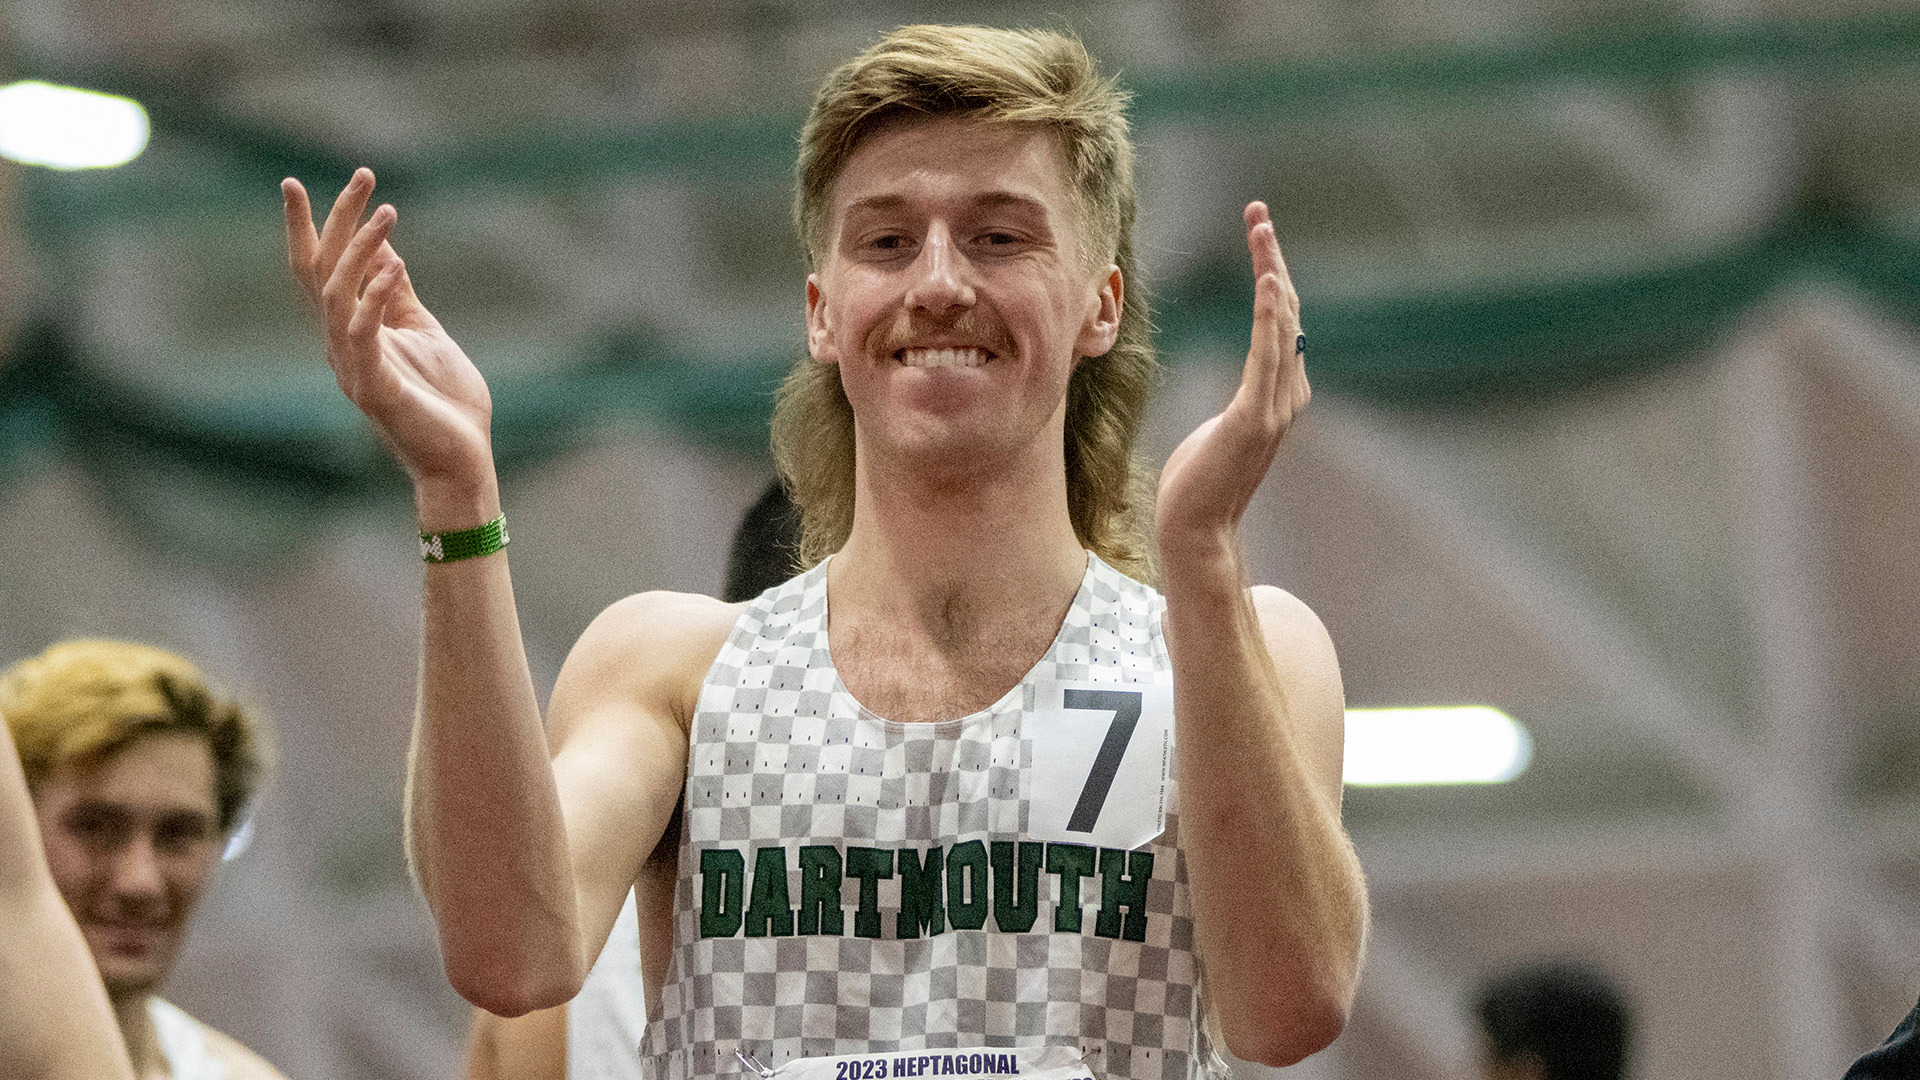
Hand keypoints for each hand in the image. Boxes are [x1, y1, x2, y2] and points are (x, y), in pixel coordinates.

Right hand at [283, 168, 494, 490]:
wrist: (463, 459)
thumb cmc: (446, 401)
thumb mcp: (422, 331)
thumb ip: (397, 294)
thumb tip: (383, 249)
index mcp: (351, 330)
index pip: (320, 268)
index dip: (311, 226)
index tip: (302, 181)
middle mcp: (341, 345)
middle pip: (320, 271)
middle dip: (334, 220)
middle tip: (362, 175)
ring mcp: (353, 367)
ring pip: (337, 295)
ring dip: (361, 250)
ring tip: (389, 212)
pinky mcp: (374, 387)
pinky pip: (363, 332)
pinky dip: (375, 296)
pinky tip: (395, 266)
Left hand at [1155, 202, 1307, 558]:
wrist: (1196, 530)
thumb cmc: (1201, 484)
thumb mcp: (1222, 431)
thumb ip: (1241, 405)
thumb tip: (1246, 390)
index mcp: (1279, 395)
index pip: (1282, 322)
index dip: (1274, 275)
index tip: (1260, 234)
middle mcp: (1286, 395)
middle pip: (1286, 312)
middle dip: (1273, 259)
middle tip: (1259, 213)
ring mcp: (1274, 407)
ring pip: (1281, 325)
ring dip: (1272, 273)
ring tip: (1262, 231)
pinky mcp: (1254, 419)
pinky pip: (1266, 357)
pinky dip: (1270, 318)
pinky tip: (1268, 283)